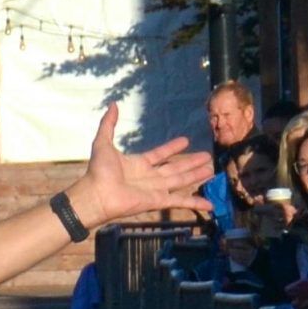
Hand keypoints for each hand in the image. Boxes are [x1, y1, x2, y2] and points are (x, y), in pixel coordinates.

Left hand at [69, 106, 213, 232]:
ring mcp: (154, 190)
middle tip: (207, 156)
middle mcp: (149, 177)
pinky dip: (195, 203)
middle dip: (191, 162)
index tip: (185, 141)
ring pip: (180, 181)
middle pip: (175, 169)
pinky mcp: (158, 201)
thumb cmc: (98, 171)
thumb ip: (109, 124)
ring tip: (210, 170)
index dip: (171, 148)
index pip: (159, 155)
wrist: (96, 194)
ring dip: (196, 176)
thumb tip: (113, 104)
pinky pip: (180, 201)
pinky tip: (209, 204)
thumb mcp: (103, 142)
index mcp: (138, 164)